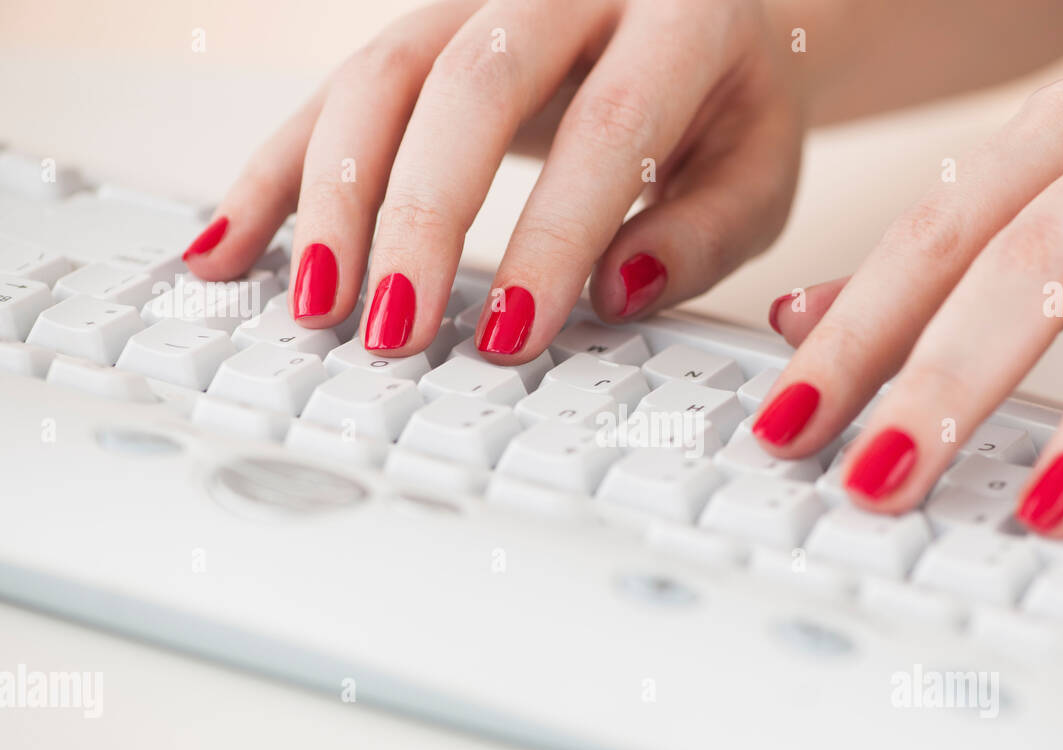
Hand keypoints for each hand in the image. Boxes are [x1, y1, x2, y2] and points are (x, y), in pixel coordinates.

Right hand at [182, 0, 800, 361]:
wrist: (700, 12)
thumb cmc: (731, 105)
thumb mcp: (759, 172)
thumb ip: (700, 235)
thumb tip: (609, 293)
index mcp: (678, 13)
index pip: (608, 124)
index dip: (552, 234)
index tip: (513, 333)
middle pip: (469, 82)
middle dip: (420, 215)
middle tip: (396, 330)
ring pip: (382, 75)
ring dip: (331, 196)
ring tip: (315, 304)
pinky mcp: (423, 29)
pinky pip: (335, 91)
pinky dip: (277, 173)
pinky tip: (231, 244)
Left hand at [756, 79, 1062, 548]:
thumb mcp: (1048, 207)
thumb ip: (935, 268)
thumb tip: (796, 318)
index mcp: (1056, 140)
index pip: (927, 244)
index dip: (851, 340)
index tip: (786, 428)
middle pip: (1027, 267)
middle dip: (944, 384)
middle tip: (880, 482)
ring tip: (1047, 513)